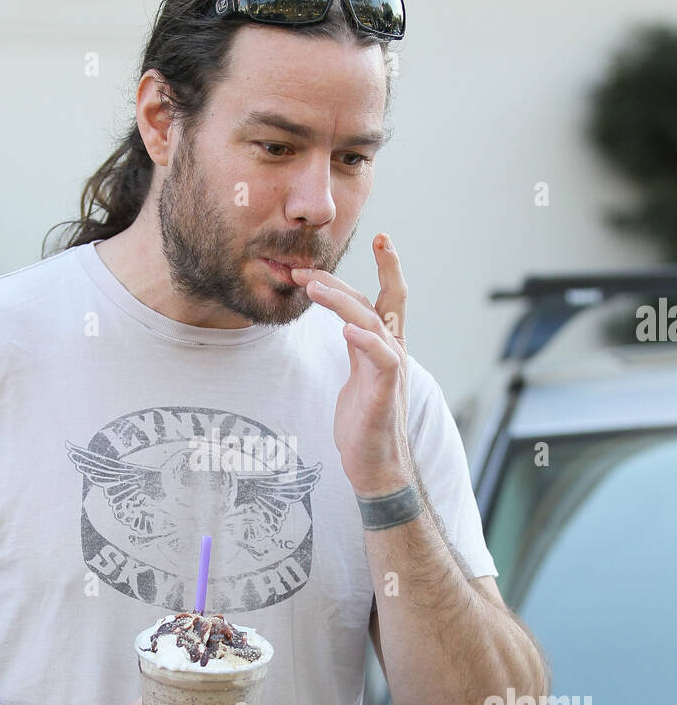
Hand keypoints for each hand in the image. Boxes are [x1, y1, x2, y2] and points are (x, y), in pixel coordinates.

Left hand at [290, 234, 414, 494]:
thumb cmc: (363, 424)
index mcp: (384, 347)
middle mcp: (392, 352)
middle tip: (340, 252)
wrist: (375, 466)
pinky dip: (365, 340)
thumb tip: (345, 325)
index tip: (380, 237)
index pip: (387, 298)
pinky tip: (346, 329)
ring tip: (313, 286)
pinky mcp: (384, 392)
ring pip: (372, 323)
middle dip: (374, 269)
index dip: (386, 267)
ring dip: (342, 301)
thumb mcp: (356, 376)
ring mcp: (390, 372)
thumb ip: (356, 348)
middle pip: (386, 300)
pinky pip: (382, 359)